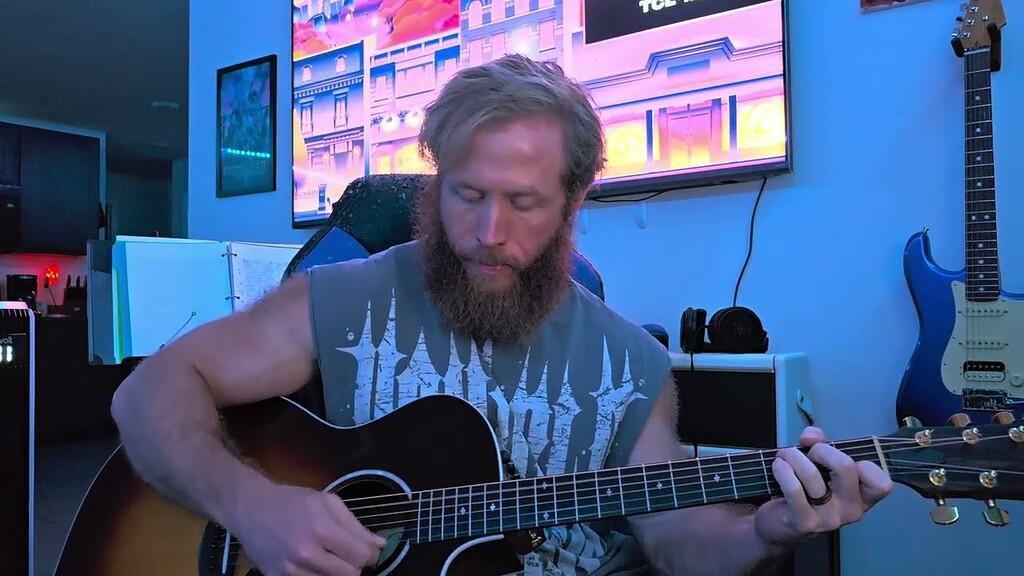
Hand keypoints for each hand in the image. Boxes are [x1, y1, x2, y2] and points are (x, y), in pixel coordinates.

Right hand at [233, 483, 386, 575]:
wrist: (250, 509)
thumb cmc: (293, 501)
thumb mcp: (327, 502)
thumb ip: (356, 526)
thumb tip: (381, 546)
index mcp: (322, 529)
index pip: (362, 557)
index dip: (370, 555)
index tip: (366, 550)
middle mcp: (306, 553)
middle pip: (350, 575)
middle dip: (354, 565)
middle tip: (346, 555)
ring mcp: (290, 571)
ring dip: (334, 573)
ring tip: (327, 558)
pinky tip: (312, 565)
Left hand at [753, 426, 892, 547]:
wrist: (778, 525)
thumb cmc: (804, 490)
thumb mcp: (819, 463)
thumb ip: (820, 442)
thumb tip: (811, 436)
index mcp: (862, 497)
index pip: (881, 482)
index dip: (861, 461)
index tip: (838, 456)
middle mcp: (851, 511)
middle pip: (846, 467)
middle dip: (821, 450)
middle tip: (807, 454)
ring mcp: (829, 519)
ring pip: (812, 474)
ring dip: (793, 457)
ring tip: (784, 458)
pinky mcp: (804, 522)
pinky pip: (793, 488)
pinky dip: (782, 470)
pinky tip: (778, 467)